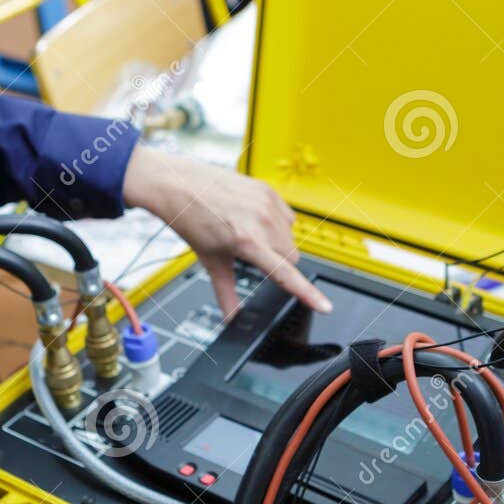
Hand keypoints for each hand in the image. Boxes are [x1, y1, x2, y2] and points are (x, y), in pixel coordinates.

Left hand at [121, 144, 329, 316]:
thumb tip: (232, 319)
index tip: (324, 306)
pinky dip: (277, 224)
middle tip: (251, 257)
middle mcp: (262, 221)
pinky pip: (288, 217)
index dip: (307, 293)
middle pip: (291, 258)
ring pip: (291, 238)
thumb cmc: (191, 220)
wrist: (178, 183)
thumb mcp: (211, 262)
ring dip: (278, 244)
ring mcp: (267, 203)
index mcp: (247, 242)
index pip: (285, 274)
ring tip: (249, 235)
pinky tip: (254, 220)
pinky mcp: (269, 190)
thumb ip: (225, 296)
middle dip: (278, 264)